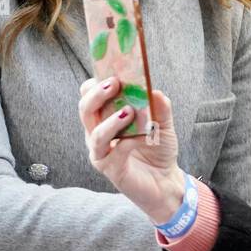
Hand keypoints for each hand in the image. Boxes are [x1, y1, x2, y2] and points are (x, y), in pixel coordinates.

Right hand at [80, 77, 184, 222]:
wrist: (166, 181)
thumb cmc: (158, 148)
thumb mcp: (163, 123)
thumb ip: (160, 106)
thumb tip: (153, 90)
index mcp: (105, 116)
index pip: (89, 94)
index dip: (96, 81)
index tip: (111, 70)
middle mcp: (97, 132)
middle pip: (85, 109)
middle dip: (97, 95)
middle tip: (114, 84)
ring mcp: (101, 151)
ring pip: (94, 133)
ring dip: (110, 120)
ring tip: (128, 111)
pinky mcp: (110, 169)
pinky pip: (112, 153)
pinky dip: (125, 142)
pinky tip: (139, 137)